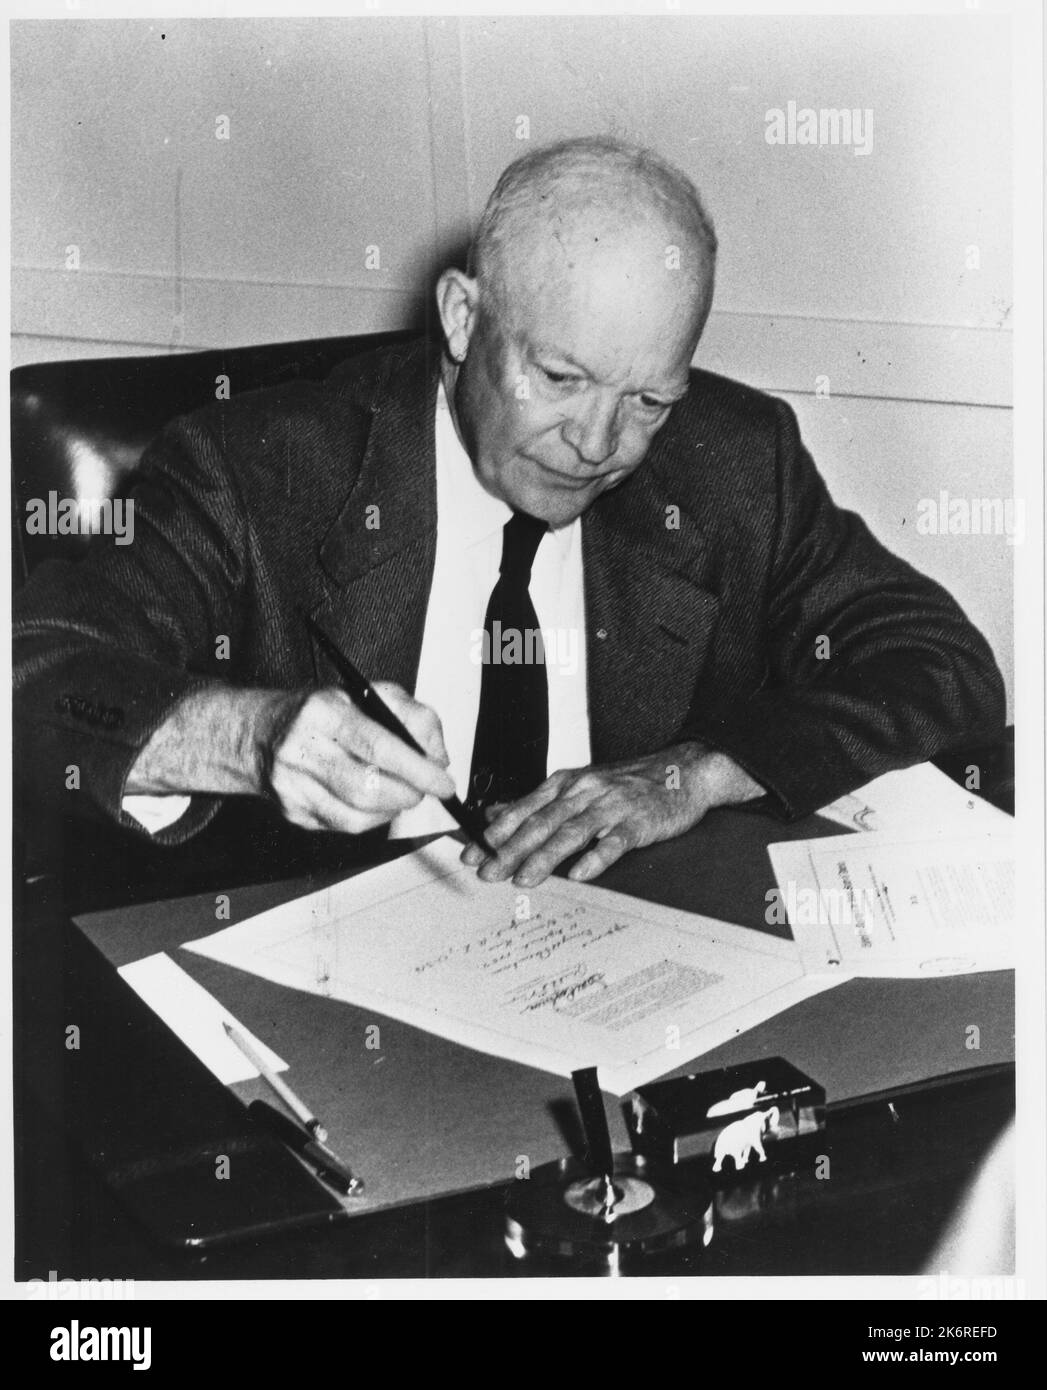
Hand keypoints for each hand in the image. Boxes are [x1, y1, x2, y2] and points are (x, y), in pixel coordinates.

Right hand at [258, 683, 454, 832]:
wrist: (260, 735)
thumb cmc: (320, 713)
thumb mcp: (367, 694)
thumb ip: (412, 716)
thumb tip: (437, 756)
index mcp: (323, 712)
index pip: (379, 746)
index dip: (417, 769)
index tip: (442, 781)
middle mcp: (303, 749)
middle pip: (368, 788)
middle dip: (408, 793)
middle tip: (424, 787)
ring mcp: (294, 786)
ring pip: (358, 815)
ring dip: (393, 809)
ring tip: (401, 792)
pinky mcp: (293, 812)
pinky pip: (346, 827)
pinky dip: (373, 819)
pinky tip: (376, 802)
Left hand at [460, 742, 762, 886]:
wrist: (682, 772)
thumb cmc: (628, 783)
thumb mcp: (578, 785)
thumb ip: (537, 802)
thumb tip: (494, 815)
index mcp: (566, 783)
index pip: (523, 808)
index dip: (495, 832)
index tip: (471, 852)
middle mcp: (585, 791)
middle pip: (541, 822)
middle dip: (511, 849)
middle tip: (488, 871)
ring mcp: (612, 805)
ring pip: (571, 831)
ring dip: (545, 856)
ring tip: (524, 878)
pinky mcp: (639, 821)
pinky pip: (615, 841)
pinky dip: (596, 857)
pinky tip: (580, 874)